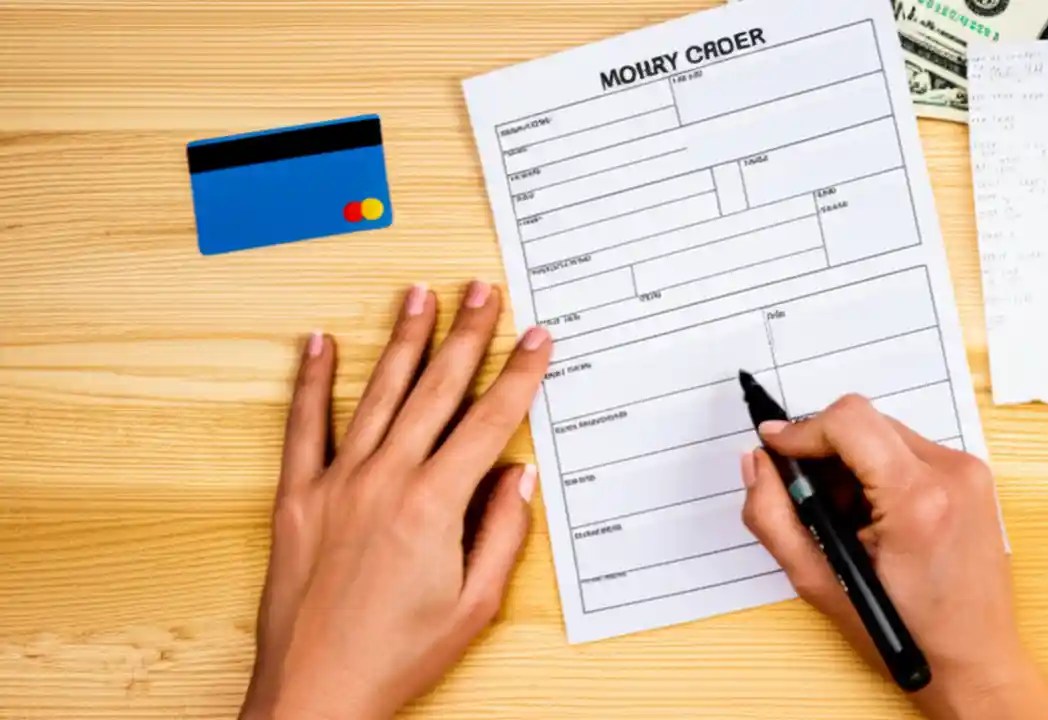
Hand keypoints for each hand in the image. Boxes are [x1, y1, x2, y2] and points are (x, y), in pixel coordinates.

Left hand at [241, 281, 551, 719]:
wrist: (316, 693)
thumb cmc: (398, 656)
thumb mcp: (474, 607)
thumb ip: (501, 534)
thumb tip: (518, 476)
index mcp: (436, 505)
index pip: (490, 421)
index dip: (519, 374)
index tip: (536, 338)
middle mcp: (386, 480)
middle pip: (437, 391)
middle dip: (465, 334)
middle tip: (481, 291)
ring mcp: (337, 483)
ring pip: (379, 395)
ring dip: (403, 341)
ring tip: (418, 297)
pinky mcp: (298, 497)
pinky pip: (305, 426)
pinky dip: (313, 382)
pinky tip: (320, 344)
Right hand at [740, 396, 1047, 719]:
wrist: (973, 660)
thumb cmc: (906, 633)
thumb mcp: (819, 581)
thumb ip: (772, 516)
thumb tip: (757, 463)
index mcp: (917, 499)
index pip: (849, 421)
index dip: (801, 429)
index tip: (774, 447)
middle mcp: (951, 474)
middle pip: (865, 422)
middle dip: (824, 451)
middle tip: (808, 497)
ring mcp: (968, 473)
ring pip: (884, 433)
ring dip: (851, 463)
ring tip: (847, 518)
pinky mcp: (974, 478)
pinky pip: (909, 450)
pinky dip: (879, 472)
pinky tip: (874, 518)